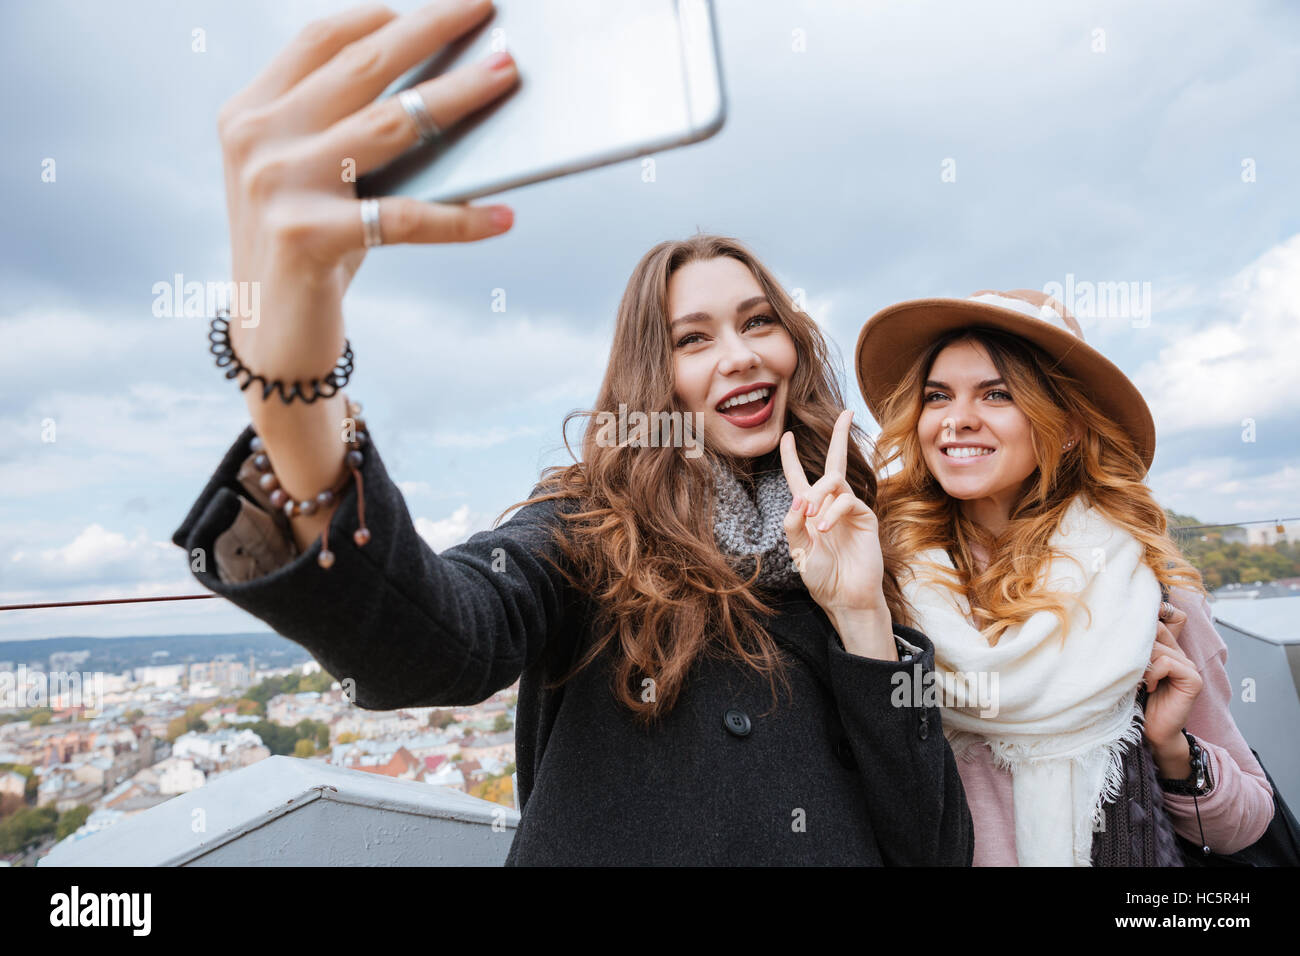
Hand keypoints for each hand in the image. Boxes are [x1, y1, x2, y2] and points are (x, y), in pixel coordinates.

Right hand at [219, 0, 517, 387]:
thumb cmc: (311, 248)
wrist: (271, 339)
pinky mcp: (307, 236)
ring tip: (508, 76)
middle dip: (433, 27)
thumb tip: (449, 85)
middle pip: (364, 64)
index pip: (321, 38)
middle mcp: (256, 138)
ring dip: (460, 95)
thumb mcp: (314, 178)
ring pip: (392, 125)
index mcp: (249, 112)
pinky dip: (461, 219)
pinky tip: (503, 217)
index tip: (445, 1)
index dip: (384, 13)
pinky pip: (405, 218)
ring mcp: (277, 185)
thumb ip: (348, 128)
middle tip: (486, 4)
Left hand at [779, 410, 885, 614]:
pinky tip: (825, 530)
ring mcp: (849, 510)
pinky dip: (833, 512)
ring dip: (819, 496)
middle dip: (840, 436)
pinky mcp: (865, 518)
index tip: (786, 436)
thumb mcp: (797, 550)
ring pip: (834, 482)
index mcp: (810, 511)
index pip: (799, 477)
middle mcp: (830, 505)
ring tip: (814, 522)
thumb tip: (799, 497)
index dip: (791, 457)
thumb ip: (793, 523)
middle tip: (847, 413)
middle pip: (835, 463)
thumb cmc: (821, 576)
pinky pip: (847, 501)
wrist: (844, 597)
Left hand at [1142, 605, 1202, 770]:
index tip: (1127, 622)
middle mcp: (1179, 652)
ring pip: (1158, 647)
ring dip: (1141, 664)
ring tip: (1138, 681)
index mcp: (1166, 647)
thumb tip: (1117, 623)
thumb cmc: (1136, 699)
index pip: (1165, 617)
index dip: (1150, 615)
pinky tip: (1149, 687)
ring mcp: (1189, 664)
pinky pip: (1167, 663)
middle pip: (1156, 629)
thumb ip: (1133, 648)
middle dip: (1136, 644)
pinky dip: (1153, 674)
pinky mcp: (1193, 679)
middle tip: (1128, 664)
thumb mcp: (1132, 668)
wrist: (1151, 730)